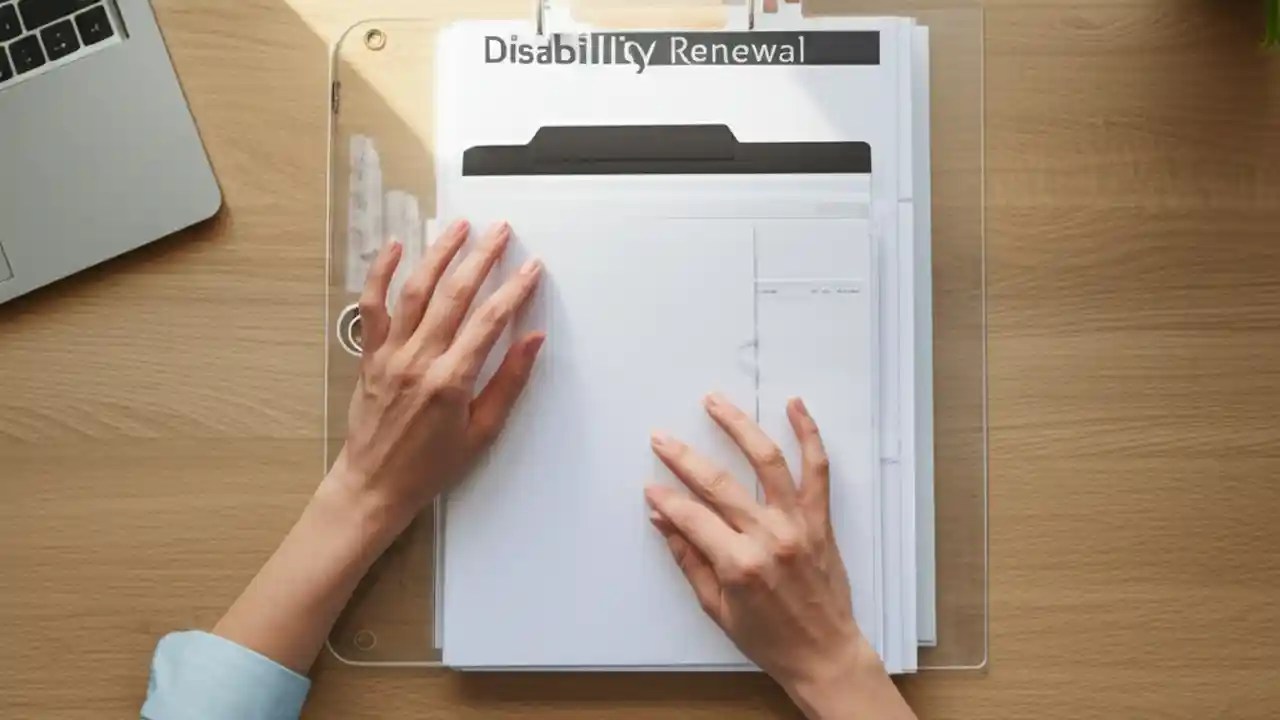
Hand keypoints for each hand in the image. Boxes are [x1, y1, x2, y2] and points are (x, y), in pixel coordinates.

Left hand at [325, 220, 544, 534]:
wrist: (374, 483)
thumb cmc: (431, 465)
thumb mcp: (482, 432)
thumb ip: (508, 382)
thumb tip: (533, 339)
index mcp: (451, 381)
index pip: (489, 321)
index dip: (514, 290)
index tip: (532, 267)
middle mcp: (419, 360)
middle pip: (454, 295)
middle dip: (481, 258)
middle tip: (501, 232)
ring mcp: (390, 354)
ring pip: (415, 291)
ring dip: (439, 254)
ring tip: (459, 227)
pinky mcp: (369, 354)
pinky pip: (371, 306)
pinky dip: (380, 273)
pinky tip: (394, 247)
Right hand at [646, 394, 910, 719]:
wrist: (824, 653)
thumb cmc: (768, 638)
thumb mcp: (716, 608)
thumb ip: (689, 558)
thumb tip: (662, 518)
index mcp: (739, 565)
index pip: (691, 517)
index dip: (666, 499)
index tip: (650, 485)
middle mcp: (769, 537)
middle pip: (719, 484)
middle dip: (684, 457)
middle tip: (661, 437)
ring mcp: (798, 524)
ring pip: (767, 461)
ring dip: (739, 427)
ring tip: (715, 402)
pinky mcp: (820, 519)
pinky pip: (817, 470)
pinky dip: (809, 434)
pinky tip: (795, 405)